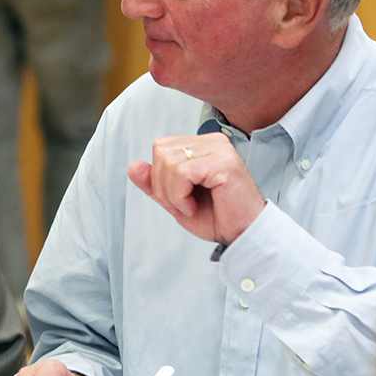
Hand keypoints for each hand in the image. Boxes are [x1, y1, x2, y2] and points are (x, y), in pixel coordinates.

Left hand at [128, 134, 265, 246]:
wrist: (242, 234)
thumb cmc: (217, 217)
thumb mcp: (175, 200)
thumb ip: (154, 183)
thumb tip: (134, 167)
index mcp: (202, 145)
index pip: (161, 147)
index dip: (159, 176)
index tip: (178, 197)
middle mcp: (212, 142)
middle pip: (161, 152)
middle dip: (163, 185)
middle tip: (183, 204)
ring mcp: (220, 149)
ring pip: (169, 163)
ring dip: (172, 194)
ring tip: (190, 205)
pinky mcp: (223, 162)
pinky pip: (182, 173)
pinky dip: (180, 196)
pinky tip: (194, 206)